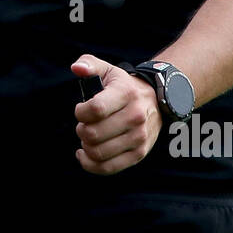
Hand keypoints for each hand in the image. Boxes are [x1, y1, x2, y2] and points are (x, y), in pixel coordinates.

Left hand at [70, 54, 161, 174]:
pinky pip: (108, 168)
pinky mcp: (139, 153)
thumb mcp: (109, 70)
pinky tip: (85, 154)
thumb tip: (76, 68)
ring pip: (98, 152)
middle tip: (84, 124)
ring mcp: (139, 137)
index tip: (81, 109)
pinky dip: (90, 164)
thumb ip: (89, 64)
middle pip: (93, 134)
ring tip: (88, 137)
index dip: (80, 112)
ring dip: (85, 146)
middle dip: (81, 129)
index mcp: (126, 94)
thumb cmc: (124, 87)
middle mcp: (135, 116)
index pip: (95, 109)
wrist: (156, 100)